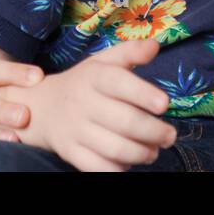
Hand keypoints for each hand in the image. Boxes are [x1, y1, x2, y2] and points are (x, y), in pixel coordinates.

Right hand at [19, 39, 176, 171]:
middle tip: (170, 136)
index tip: (164, 104)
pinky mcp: (70, 152)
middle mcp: (82, 102)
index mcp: (94, 76)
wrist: (43, 106)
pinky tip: (128, 162)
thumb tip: (155, 45)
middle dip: (154, 132)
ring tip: (153, 151)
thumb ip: (131, 51)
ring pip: (115, 149)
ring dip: (142, 153)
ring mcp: (74, 129)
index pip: (119, 82)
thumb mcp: (103, 61)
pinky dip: (118, 169)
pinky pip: (98, 168)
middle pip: (124, 122)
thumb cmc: (84, 83)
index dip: (143, 93)